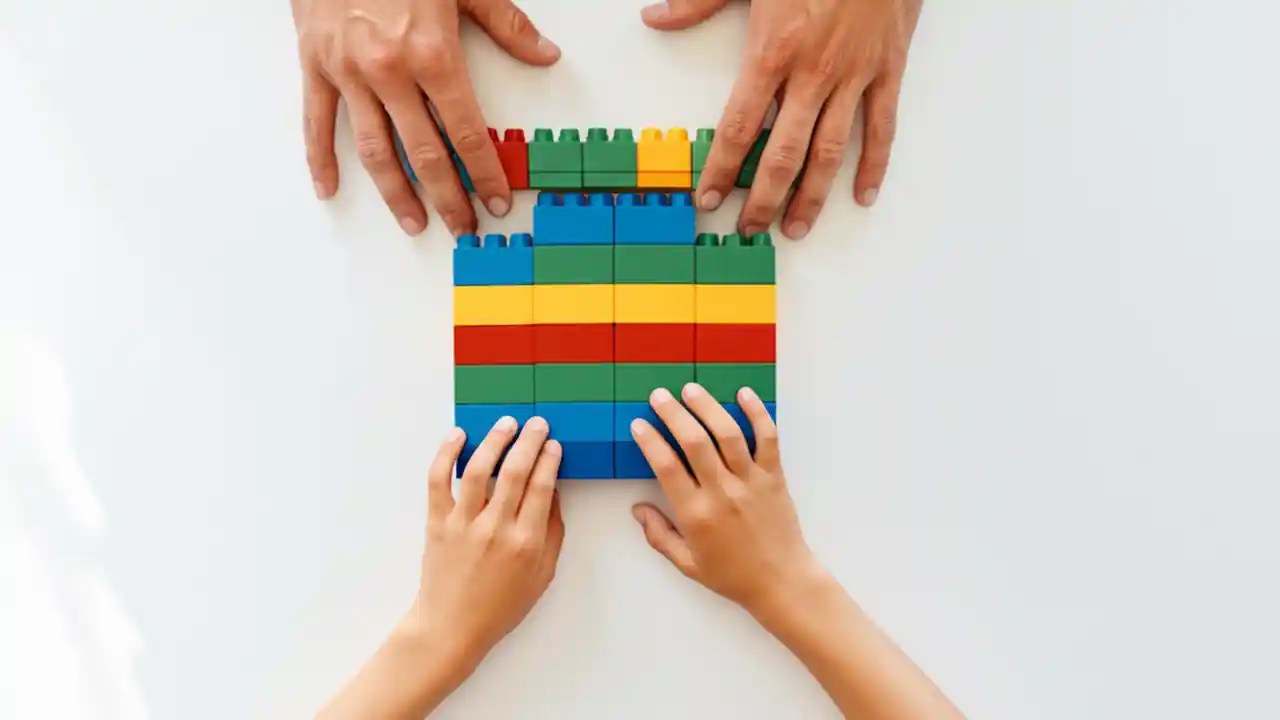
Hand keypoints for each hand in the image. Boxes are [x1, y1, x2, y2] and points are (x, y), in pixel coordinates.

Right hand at [292, 0, 560, 235]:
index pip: (466, 131)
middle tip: (464, 228)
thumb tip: (546, 55)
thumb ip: (506, 24)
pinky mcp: (315, 67)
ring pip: (374, 150)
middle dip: (448, 198)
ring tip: (415, 223)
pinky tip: (329, 189)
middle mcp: (389, 72)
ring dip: (396, 193)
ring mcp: (349, 74)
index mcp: (432, 54)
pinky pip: (317, 123)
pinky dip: (321, 159)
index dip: (484, 172)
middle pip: (423, 153)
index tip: (497, 201)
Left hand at [412, 416, 563, 669]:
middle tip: (537, 424)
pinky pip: (438, 480)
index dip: (549, 460)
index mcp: (525, 542)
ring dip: (494, 440)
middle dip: (529, 441)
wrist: (452, 627)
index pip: (541, 487)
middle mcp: (495, 529)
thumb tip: (552, 494)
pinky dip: (445, 454)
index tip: (554, 444)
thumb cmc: (500, 605)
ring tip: (506, 423)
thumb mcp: (542, 575)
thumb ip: (551, 533)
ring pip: (477, 469)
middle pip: (514, 471)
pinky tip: (457, 436)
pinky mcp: (437, 523)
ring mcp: (463, 524)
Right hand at [629, 385, 963, 718]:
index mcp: (696, 514)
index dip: (650, 441)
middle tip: (659, 395)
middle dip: (673, 413)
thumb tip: (637, 508)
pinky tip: (743, 394)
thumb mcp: (686, 562)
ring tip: (691, 389)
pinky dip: (757, 413)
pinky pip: (767, 438)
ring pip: (728, 433)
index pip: (666, 467)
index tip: (639, 424)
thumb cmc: (731, 575)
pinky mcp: (774, 477)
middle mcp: (722, 492)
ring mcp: (751, 482)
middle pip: (694, 441)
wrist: (781, 582)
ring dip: (707, 407)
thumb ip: (658, 534)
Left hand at [641, 0, 922, 238]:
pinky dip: (874, 165)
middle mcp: (813, 73)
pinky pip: (882, 128)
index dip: (722, 170)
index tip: (709, 201)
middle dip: (764, 199)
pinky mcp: (887, 70)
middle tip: (749, 230)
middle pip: (784, 154)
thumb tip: (655, 18)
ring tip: (796, 228)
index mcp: (772, 51)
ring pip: (831, 153)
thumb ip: (697, 0)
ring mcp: (854, 76)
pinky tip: (863, 194)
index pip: (739, 128)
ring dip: (812, 197)